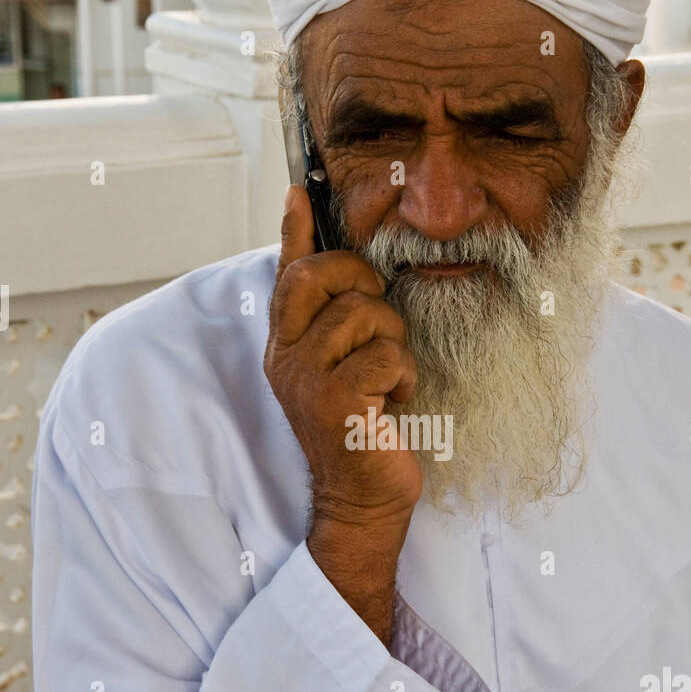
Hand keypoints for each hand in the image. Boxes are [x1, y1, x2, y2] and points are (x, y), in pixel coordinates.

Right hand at [264, 186, 421, 641]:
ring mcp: (306, 379)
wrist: (363, 500)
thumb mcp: (344, 368)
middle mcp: (286, 357)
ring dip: (394, 344)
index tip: (299, 191)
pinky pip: (387, 356)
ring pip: (364, 315)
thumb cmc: (362, 429)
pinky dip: (405, 378)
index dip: (294, 232)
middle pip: (319, 278)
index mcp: (286, 345)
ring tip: (387, 380)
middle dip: (362, 285)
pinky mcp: (336, 402)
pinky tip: (394, 404)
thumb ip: (337, 321)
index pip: (285, 274)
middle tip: (379, 322)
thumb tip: (341, 278)